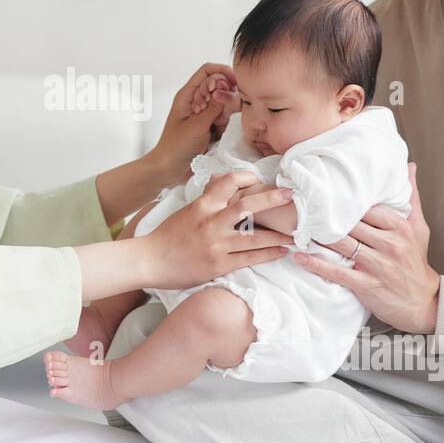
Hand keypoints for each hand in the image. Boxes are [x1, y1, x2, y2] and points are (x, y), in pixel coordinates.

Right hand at [140, 170, 294, 289]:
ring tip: (295, 234)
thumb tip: (223, 189)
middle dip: (272, 199)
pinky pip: (250, 259)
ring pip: (256, 237)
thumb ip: (206, 202)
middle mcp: (211, 222)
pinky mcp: (218, 265)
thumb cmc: (166, 236)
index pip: (228, 182)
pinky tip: (281, 251)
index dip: (247, 177)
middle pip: (248, 206)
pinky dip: (268, 254)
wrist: (149, 260)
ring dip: (279, 234)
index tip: (259, 180)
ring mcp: (216, 244)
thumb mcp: (185, 211)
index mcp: (202, 205)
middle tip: (290, 195)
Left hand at [150, 63, 239, 183]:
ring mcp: (202, 113)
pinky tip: (216, 134)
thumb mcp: (198, 125)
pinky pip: (222, 118)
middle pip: (218, 86)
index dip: (222, 72)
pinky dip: (224, 124)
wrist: (169, 168)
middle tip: (221, 113)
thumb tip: (226, 90)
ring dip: (224, 114)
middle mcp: (195, 101)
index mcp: (187, 95)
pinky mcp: (208, 125)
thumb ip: (214, 107)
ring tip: (215, 128)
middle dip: (225, 97)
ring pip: (223, 103)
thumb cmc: (176, 146)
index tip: (235, 82)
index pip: (207, 71)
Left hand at [290, 162, 440, 333]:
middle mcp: (389, 243)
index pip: (366, 207)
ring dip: (317, 236)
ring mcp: (378, 264)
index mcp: (399, 226)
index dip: (343, 200)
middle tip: (301, 206)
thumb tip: (410, 166)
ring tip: (294, 226)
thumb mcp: (419, 228)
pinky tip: (299, 257)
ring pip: (342, 244)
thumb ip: (411, 197)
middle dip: (326, 216)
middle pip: (351, 224)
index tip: (322, 192)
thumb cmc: (417, 261)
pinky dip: (316, 264)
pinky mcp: (367, 284)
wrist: (423, 302)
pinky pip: (337, 272)